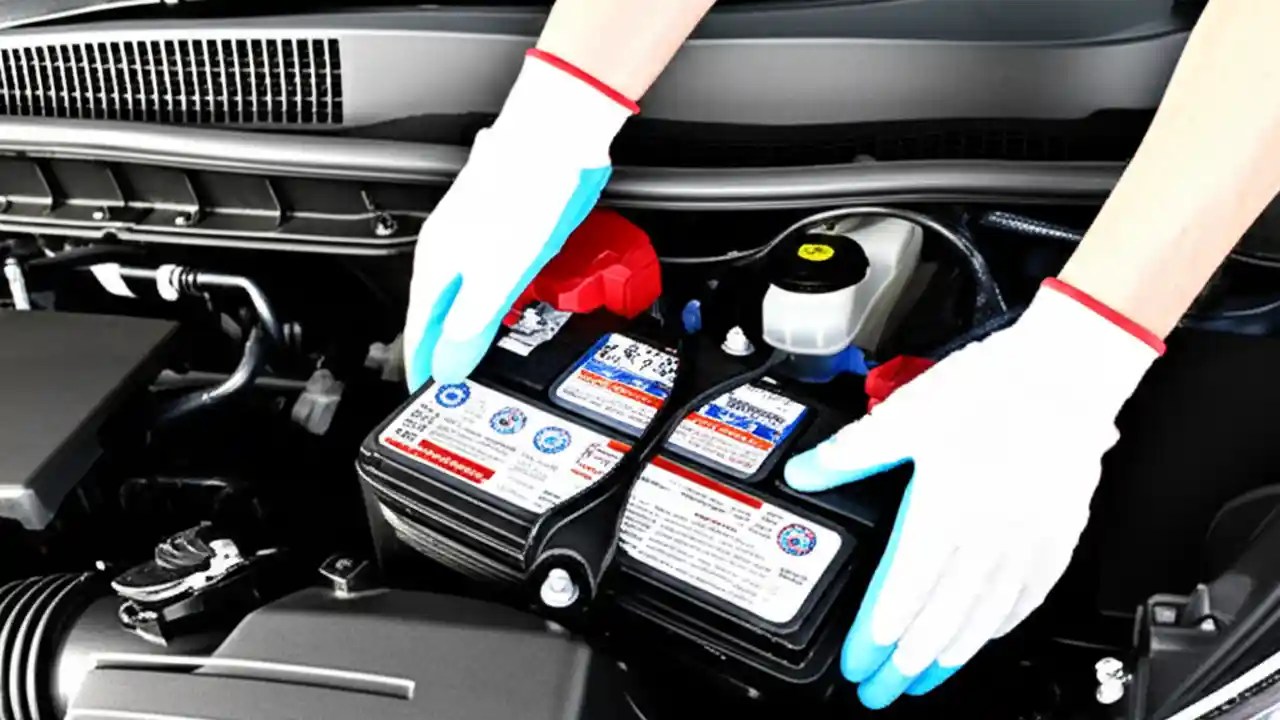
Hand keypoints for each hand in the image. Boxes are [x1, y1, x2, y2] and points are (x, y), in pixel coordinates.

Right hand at [404, 50, 633, 390]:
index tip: (423, 393)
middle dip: (440, 347)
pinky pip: (482, 272)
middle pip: (436, 311)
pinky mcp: (498, 222)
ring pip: (459, 290)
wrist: (554, 139)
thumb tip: (449, 366)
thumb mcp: (495, 277)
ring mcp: (471, 232)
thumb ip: (470, 326)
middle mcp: (447, 246)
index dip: (421, 366)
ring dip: (463, 323)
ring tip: (471, 351)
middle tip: (449, 379)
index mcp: (437, 263)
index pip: (418, 330)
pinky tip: (503, 301)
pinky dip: (485, 298)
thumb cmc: (525, 195)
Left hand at [785, 279, 1162, 708]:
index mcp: (945, 512)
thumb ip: (851, 453)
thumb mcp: (907, 415)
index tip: (857, 661)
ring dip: (949, 655)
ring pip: (983, 617)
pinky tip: (981, 638)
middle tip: (880, 692)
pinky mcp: (1056, 538)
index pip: (902, 593)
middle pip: (939, 619)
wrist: (1066, 374)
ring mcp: (1026, 542)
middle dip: (904, 663)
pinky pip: (1025, 598)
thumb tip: (805, 472)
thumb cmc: (992, 389)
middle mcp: (987, 537)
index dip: (875, 635)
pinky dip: (998, 626)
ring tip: (923, 681)